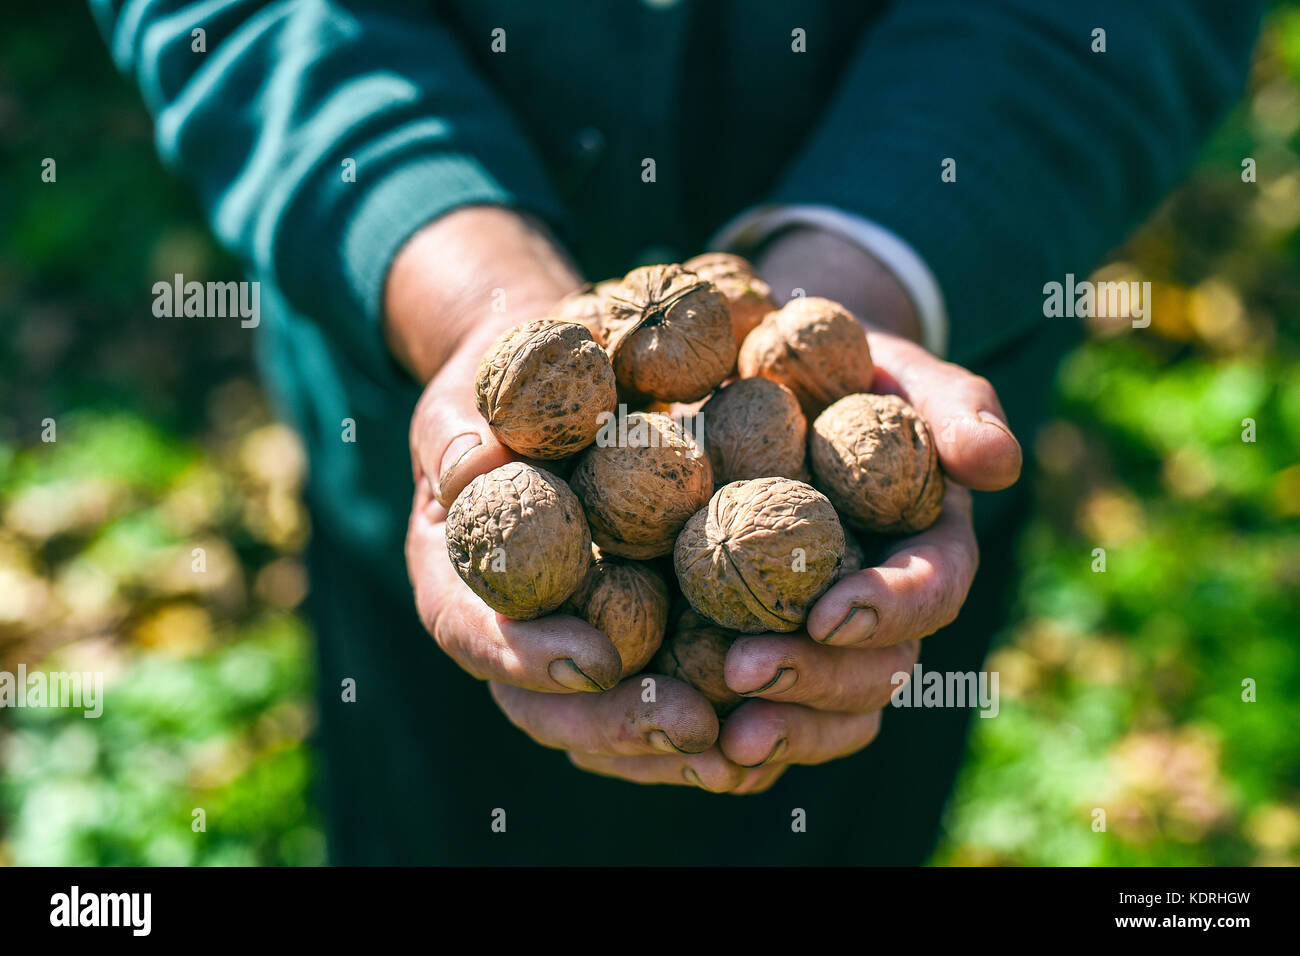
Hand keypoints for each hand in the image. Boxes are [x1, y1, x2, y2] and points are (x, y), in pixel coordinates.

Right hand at [390, 207, 744, 789]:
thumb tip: (468, 466)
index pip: (473, 630)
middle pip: (546, 704)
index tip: (594, 659)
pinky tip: (773, 729)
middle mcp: (512, 627)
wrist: (555, 381)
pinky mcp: (635, 638)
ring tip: (745, 751)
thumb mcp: (472, 391)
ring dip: (673, 748)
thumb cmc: (504, 383)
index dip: (525, 655)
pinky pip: (664, 695)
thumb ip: (461, 429)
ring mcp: (572, 641)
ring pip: (608, 723)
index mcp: (457, 575)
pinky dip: (713, 722)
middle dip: (618, 723)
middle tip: (692, 725)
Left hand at [713, 228, 1022, 772]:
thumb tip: (998, 464)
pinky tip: (698, 745)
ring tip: (727, 738)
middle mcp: (884, 605)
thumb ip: (957, 406)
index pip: (932, 589)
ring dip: (785, 724)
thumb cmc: (851, 373)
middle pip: (877, 670)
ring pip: (831, 708)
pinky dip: (739, 735)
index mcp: (927, 546)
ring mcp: (827, 634)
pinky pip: (772, 709)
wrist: (779, 383)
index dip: (889, 609)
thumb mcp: (904, 373)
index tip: (828, 614)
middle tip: (745, 673)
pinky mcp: (769, 645)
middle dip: (819, 679)